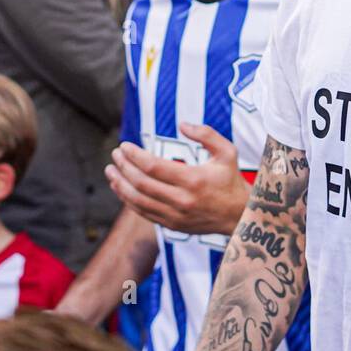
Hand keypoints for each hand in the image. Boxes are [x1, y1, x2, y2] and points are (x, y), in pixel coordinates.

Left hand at [105, 123, 249, 235]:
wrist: (239, 215)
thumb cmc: (231, 180)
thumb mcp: (227, 152)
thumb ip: (206, 134)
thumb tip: (182, 124)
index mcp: (193, 179)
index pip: (153, 166)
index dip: (134, 155)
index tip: (124, 145)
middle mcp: (182, 200)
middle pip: (141, 183)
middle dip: (123, 167)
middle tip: (114, 155)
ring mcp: (175, 215)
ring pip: (138, 200)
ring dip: (120, 185)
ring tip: (110, 171)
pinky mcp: (172, 225)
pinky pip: (144, 213)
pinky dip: (129, 200)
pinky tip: (121, 188)